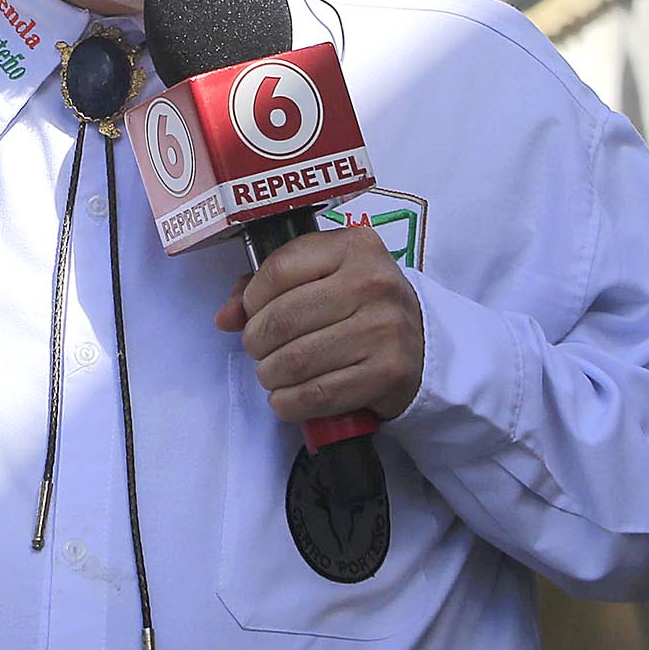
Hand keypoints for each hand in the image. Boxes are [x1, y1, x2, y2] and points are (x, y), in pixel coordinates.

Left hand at [214, 223, 424, 423]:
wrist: (422, 343)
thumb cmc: (361, 305)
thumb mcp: (324, 277)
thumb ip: (269, 287)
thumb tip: (226, 317)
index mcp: (355, 247)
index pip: (279, 270)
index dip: (251, 299)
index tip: (251, 313)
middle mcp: (373, 283)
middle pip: (282, 319)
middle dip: (256, 341)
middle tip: (258, 349)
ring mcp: (384, 329)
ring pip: (296, 360)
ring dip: (270, 375)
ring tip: (272, 373)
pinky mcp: (387, 373)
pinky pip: (318, 394)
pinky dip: (289, 402)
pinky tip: (286, 397)